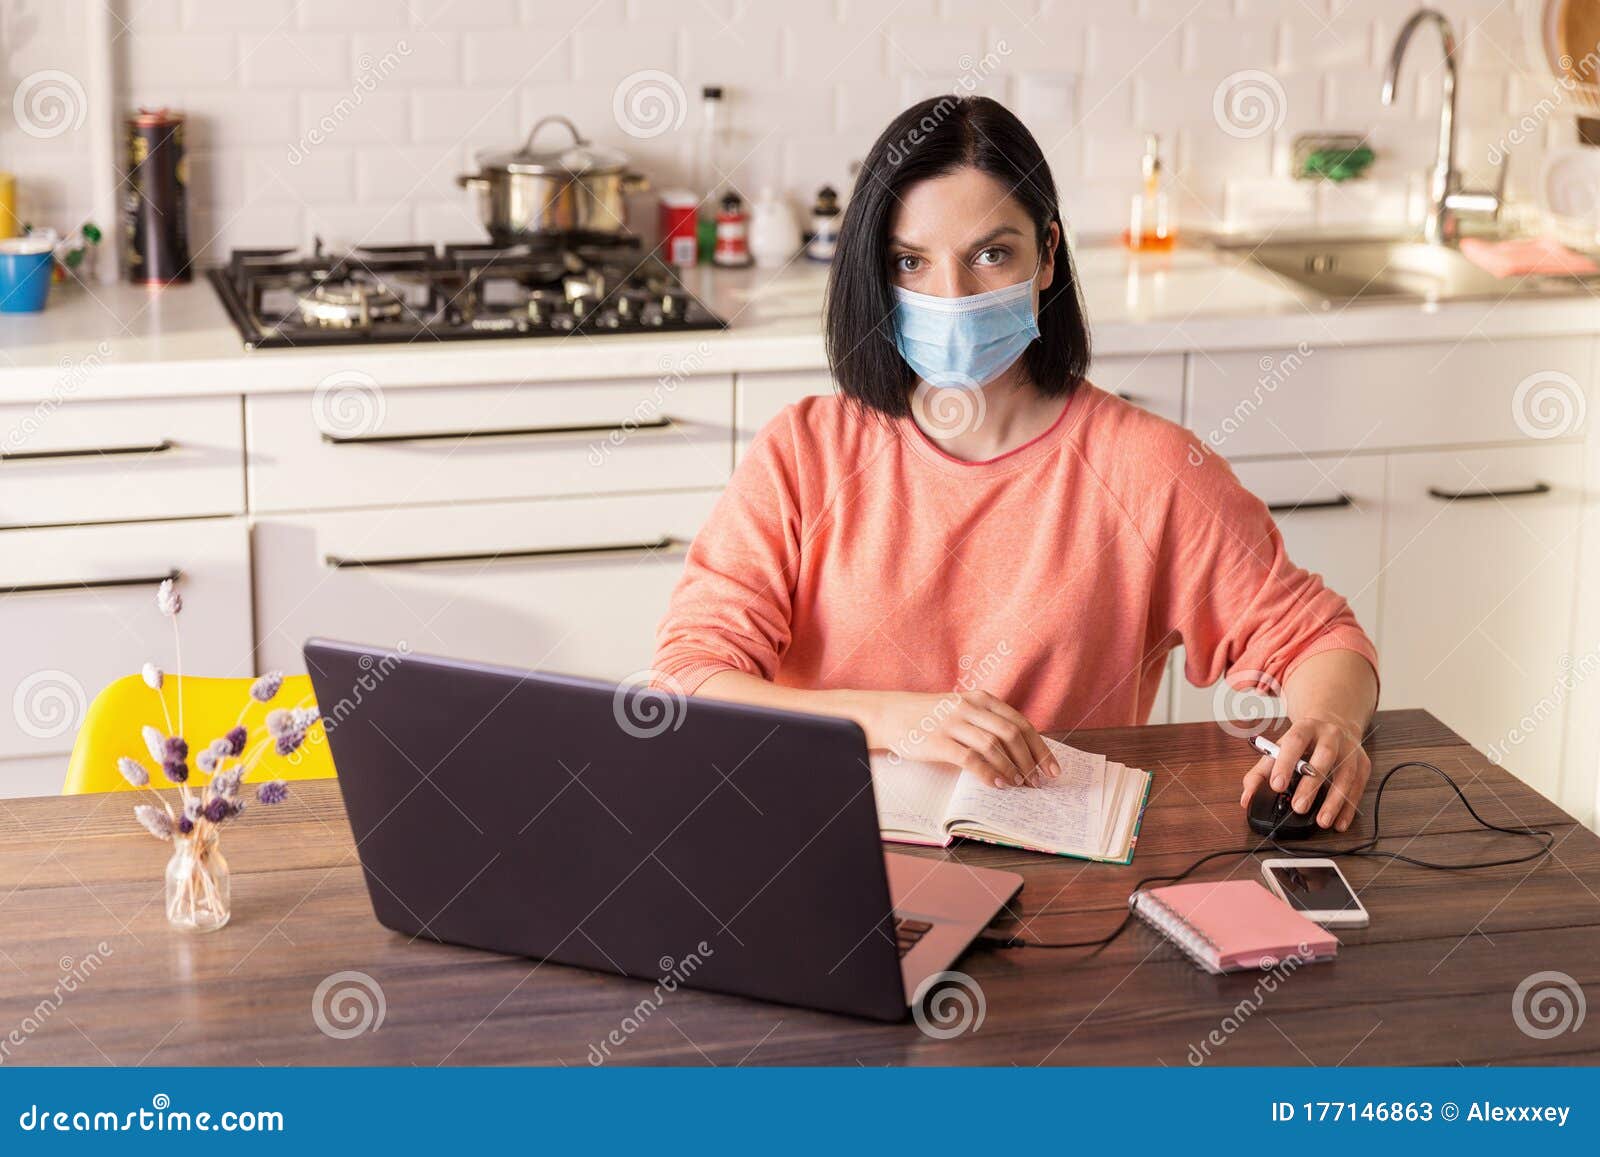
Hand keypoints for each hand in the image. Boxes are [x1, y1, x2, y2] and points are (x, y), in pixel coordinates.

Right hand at [857, 689, 1059, 787]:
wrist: (889, 714)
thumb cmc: (929, 716)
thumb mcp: (961, 709)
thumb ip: (987, 723)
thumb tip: (1021, 751)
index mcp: (980, 698)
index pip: (1020, 723)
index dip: (1040, 747)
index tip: (1052, 767)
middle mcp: (969, 707)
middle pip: (1012, 734)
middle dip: (1031, 760)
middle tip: (1039, 781)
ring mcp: (953, 722)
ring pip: (994, 746)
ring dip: (1012, 769)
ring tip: (1020, 785)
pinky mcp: (938, 740)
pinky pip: (970, 758)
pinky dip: (987, 773)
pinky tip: (997, 784)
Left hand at [1237, 716, 1369, 830]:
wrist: (1333, 723)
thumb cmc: (1303, 741)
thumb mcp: (1279, 749)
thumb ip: (1259, 773)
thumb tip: (1245, 798)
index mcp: (1305, 728)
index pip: (1295, 742)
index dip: (1285, 763)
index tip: (1277, 785)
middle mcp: (1330, 736)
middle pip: (1324, 757)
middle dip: (1311, 784)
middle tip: (1298, 807)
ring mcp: (1349, 749)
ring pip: (1346, 774)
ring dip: (1335, 800)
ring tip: (1322, 821)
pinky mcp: (1363, 764)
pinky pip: (1359, 787)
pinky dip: (1349, 807)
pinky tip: (1339, 822)